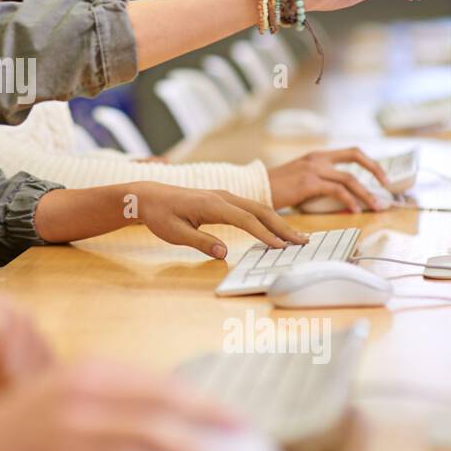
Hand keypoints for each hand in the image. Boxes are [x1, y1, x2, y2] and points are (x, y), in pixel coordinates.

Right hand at [0, 360, 247, 450]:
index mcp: (92, 369)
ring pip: (151, 434)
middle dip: (213, 426)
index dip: (205, 402)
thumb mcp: (68, 396)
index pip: (162, 384)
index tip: (238, 421)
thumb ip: (114, 403)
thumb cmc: (19, 424)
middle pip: (165, 404)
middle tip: (249, 445)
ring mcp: (76, 419)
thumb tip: (169, 426)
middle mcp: (88, 387)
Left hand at [131, 183, 306, 258]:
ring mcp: (224, 196)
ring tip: (296, 237)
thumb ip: (201, 242)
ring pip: (258, 207)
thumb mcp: (175, 234)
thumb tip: (225, 254)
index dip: (265, 234)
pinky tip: (275, 228)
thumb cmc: (160, 215)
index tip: (281, 247)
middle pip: (260, 210)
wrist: (148, 196)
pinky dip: (266, 217)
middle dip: (282, 226)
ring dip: (278, 221)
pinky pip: (250, 207)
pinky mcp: (223, 199)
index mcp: (212, 204)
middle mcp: (222, 197)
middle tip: (302, 242)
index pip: (246, 220)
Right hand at [267, 148, 390, 212]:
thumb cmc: (275, 189)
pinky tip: (354, 210)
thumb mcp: (300, 179)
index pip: (350, 152)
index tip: (381, 177)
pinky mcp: (308, 182)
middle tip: (387, 186)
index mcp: (317, 156)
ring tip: (375, 207)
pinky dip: (349, 201)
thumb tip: (341, 198)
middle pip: (356, 157)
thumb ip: (319, 182)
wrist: (254, 189)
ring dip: (367, 194)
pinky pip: (337, 190)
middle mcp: (317, 158)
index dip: (370, 163)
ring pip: (350, 178)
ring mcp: (313, 169)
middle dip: (376, 170)